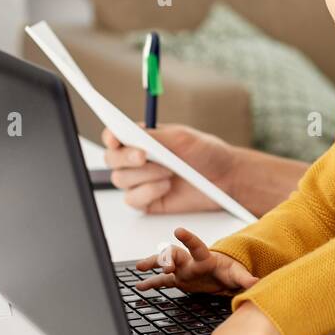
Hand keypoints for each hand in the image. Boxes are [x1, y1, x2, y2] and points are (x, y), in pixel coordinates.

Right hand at [102, 123, 233, 212]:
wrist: (225, 178)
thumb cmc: (206, 153)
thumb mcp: (182, 138)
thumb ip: (155, 136)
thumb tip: (131, 132)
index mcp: (142, 139)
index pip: (114, 136)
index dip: (110, 136)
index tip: (115, 138)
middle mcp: (137, 159)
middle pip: (111, 159)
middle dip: (125, 157)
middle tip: (144, 156)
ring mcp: (140, 180)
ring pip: (120, 179)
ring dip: (145, 175)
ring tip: (169, 172)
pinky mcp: (146, 201)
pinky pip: (132, 199)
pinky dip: (148, 192)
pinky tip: (166, 187)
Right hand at [134, 227, 258, 295]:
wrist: (225, 276)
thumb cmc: (230, 270)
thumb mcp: (238, 274)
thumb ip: (245, 278)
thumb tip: (257, 282)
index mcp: (205, 258)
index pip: (196, 246)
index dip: (188, 238)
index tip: (178, 230)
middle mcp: (190, 262)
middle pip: (175, 253)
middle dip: (166, 256)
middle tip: (165, 266)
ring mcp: (183, 270)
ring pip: (164, 265)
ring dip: (153, 264)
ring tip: (140, 267)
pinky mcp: (179, 280)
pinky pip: (162, 281)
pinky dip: (151, 283)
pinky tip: (140, 286)